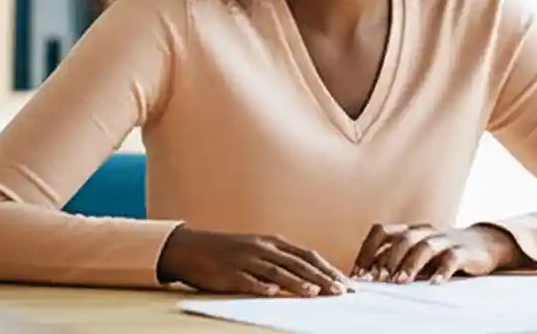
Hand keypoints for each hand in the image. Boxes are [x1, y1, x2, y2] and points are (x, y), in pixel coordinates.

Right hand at [156, 225, 349, 296]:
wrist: (190, 247)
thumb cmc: (229, 251)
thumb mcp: (259, 250)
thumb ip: (282, 260)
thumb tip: (311, 275)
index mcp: (273, 242)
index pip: (308, 255)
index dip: (328, 268)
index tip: (345, 282)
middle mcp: (263, 248)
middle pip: (298, 263)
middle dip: (322, 277)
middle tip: (340, 291)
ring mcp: (246, 259)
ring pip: (277, 271)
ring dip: (298, 283)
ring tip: (316, 293)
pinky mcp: (228, 272)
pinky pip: (247, 280)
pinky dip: (261, 286)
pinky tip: (273, 293)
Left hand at [351, 223, 522, 283]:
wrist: (482, 244)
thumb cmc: (440, 253)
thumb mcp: (415, 253)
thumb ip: (394, 261)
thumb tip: (363, 276)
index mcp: (409, 230)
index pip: (382, 232)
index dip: (367, 251)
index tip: (358, 273)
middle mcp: (425, 231)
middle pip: (402, 238)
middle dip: (387, 260)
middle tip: (377, 281)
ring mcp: (445, 239)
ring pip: (425, 246)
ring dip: (410, 264)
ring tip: (400, 282)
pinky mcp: (464, 251)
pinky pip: (451, 258)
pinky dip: (442, 271)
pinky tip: (434, 284)